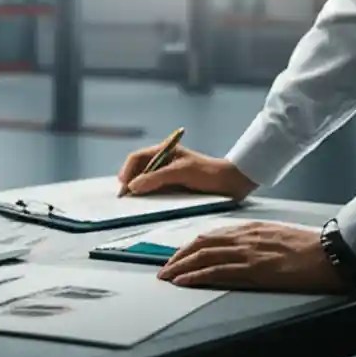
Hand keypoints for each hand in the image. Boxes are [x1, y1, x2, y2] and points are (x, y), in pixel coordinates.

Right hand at [116, 142, 255, 198]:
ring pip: (144, 182)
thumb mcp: (182, 172)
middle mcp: (161, 161)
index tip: (124, 189)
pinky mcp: (172, 187)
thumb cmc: (208, 173)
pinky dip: (148, 198)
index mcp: (163, 150)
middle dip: (129, 183)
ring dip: (138, 192)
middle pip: (137, 170)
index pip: (136, 158)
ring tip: (133, 204)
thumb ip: (156, 177)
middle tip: (125, 199)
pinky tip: (146, 206)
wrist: (231, 184)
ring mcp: (166, 175)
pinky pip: (154, 192)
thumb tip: (132, 186)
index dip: (127, 172)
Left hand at [156, 221, 351, 293]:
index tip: (178, 255)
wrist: (329, 253)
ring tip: (167, 276)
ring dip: (181, 267)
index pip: (210, 235)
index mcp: (249, 228)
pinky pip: (218, 271)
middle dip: (178, 256)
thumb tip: (236, 248)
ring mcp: (248, 253)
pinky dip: (197, 275)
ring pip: (204, 256)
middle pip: (201, 244)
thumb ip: (254, 239)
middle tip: (164, 268)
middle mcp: (244, 237)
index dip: (190, 246)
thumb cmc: (307, 247)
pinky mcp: (254, 269)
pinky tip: (184, 281)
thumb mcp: (275, 236)